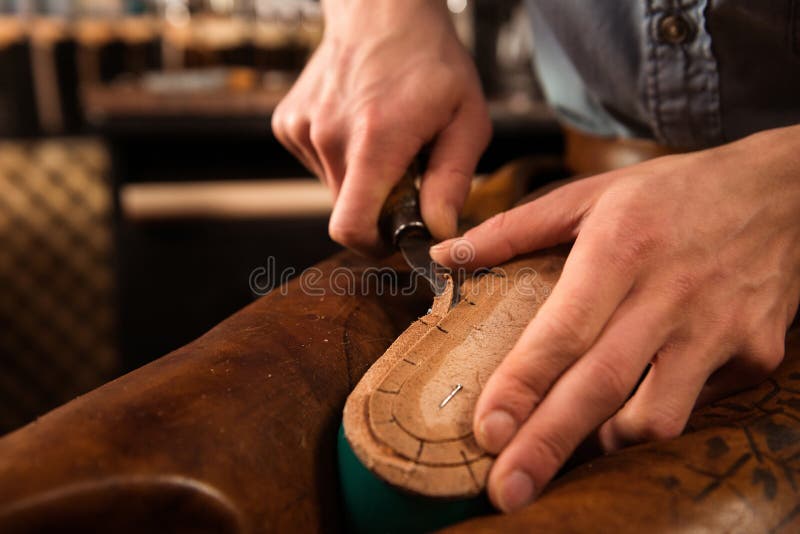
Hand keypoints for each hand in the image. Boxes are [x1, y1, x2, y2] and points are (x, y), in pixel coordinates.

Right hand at [272, 0, 490, 253]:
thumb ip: (452, 181)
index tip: (397, 235)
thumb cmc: (432, 63)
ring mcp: (303, 128)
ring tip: (384, 135)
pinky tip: (358, 123)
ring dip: (361, 178)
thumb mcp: (466, 120)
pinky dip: (341, 157)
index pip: (351, 228)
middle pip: (348, 210)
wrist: (381, 10)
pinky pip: (318, 164)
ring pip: (334, 187)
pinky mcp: (288, 123)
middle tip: (406, 168)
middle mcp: (329, 136)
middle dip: (378, 204)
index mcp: (376, 139)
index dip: (374, 245)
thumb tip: (438, 232)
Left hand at [431, 125, 799, 511]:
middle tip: (507, 489)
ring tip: (574, 443)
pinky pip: (696, 405)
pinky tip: (634, 403)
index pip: (564, 329)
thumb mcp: (591, 194)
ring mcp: (718, 329)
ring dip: (606, 440)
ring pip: (657, 413)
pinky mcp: (756, 353)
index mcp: (621, 248)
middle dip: (548, 443)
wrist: (781, 193)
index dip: (523, 384)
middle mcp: (669, 294)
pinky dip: (655, 413)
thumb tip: (447, 254)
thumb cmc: (673, 193)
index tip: (488, 430)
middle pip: (601, 385)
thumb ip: (515, 227)